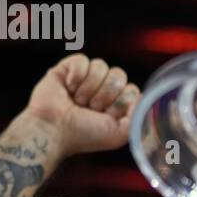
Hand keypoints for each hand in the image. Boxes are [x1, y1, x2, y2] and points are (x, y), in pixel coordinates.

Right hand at [20, 54, 140, 157]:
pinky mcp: (67, 68)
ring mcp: (84, 78)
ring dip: (89, 88)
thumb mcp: (120, 133)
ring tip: (77, 101)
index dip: (120, 102)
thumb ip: (138, 116)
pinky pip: (83, 60)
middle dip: (105, 95)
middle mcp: (101, 89)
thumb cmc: (84, 136)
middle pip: (118, 75)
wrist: (54, 131)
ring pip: (101, 66)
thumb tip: (143, 95)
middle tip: (90, 108)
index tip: (106, 116)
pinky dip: (76, 76)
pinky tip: (68, 88)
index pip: (131, 89)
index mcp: (115, 103)